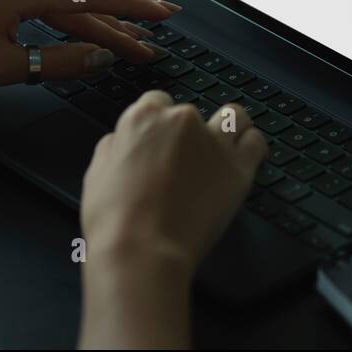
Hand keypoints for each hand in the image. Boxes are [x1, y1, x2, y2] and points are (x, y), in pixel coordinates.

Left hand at [0, 0, 179, 92]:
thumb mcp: (3, 67)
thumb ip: (58, 61)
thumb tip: (99, 58)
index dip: (131, 10)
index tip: (161, 15)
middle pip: (76, 3)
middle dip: (117, 27)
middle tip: (152, 42)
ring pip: (57, 5)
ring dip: (89, 27)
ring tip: (126, 45)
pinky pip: (36, 4)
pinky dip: (60, 22)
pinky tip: (78, 35)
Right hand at [78, 91, 266, 347]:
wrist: (142, 250)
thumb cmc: (114, 218)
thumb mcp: (96, 171)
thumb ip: (115, 146)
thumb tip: (123, 142)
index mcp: (145, 116)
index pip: (159, 101)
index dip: (160, 123)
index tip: (162, 141)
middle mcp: (182, 120)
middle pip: (192, 114)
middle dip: (189, 133)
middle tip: (183, 162)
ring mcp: (214, 142)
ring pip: (233, 117)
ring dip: (228, 128)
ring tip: (222, 148)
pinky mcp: (239, 168)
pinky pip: (255, 143)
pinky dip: (252, 147)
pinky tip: (245, 158)